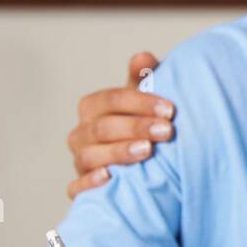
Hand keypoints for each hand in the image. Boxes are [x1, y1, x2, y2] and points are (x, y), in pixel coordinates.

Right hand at [67, 51, 174, 197]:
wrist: (139, 166)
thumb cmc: (140, 126)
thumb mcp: (143, 102)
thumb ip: (143, 79)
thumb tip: (144, 57)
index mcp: (93, 108)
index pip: (111, 99)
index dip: (140, 102)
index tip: (170, 109)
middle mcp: (81, 134)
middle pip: (102, 127)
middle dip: (135, 127)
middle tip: (166, 131)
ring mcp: (80, 162)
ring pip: (89, 156)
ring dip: (118, 153)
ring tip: (147, 151)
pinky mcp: (80, 189)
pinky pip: (76, 188)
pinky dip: (89, 183)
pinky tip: (110, 178)